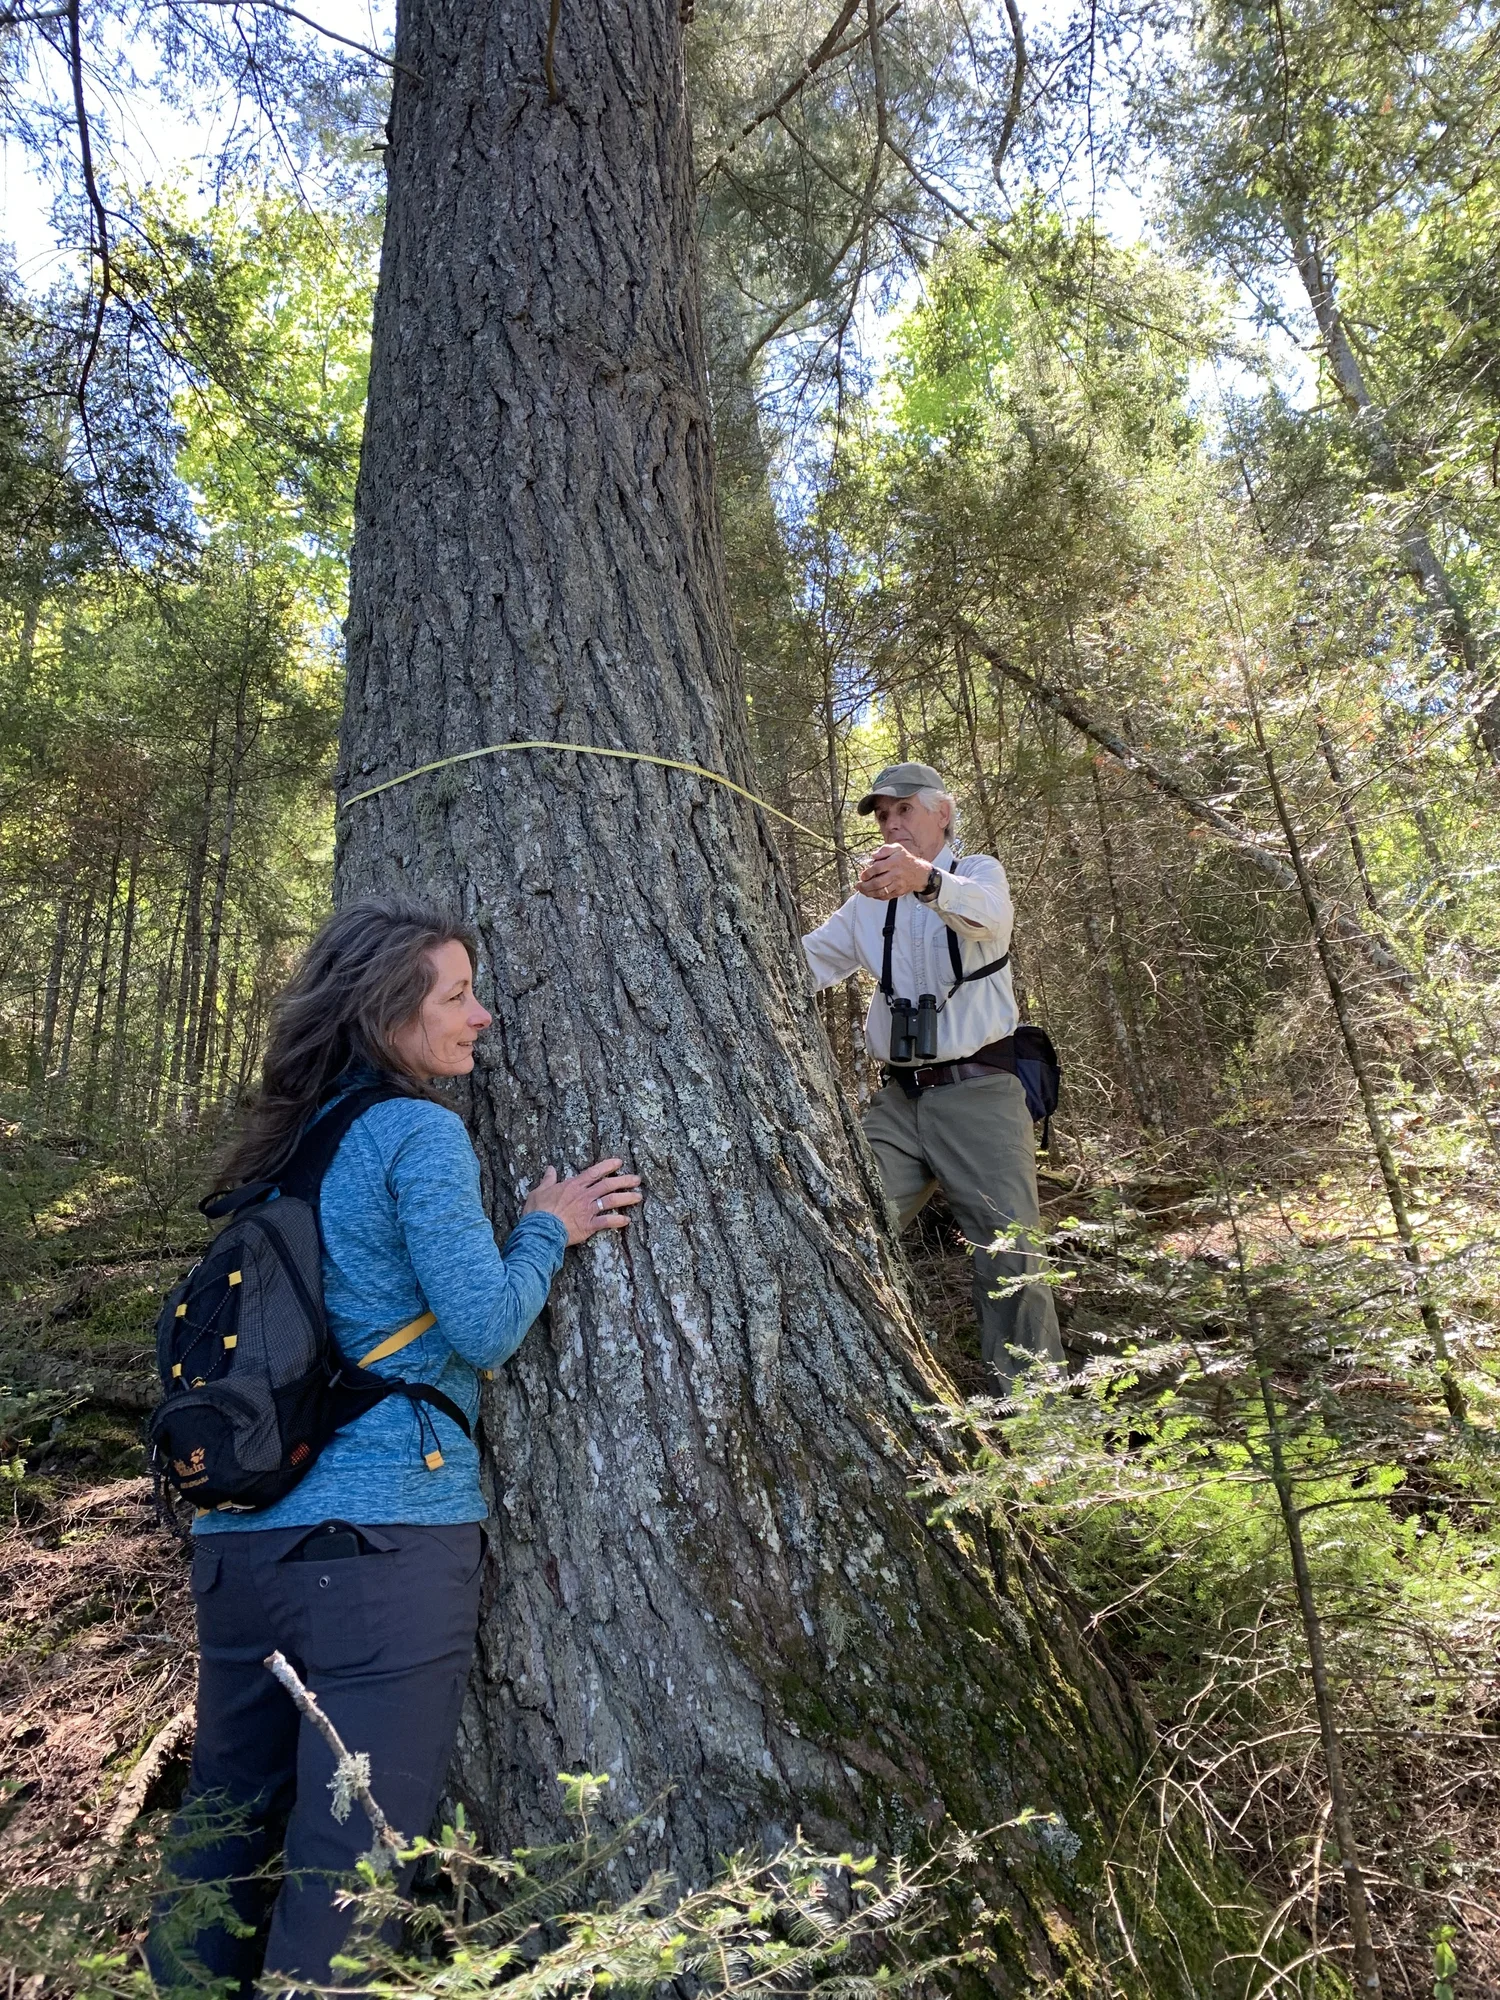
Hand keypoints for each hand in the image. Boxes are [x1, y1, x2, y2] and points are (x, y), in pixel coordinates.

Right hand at [523, 1158, 643, 1246]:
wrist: (540, 1229)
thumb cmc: (538, 1211)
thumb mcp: (539, 1191)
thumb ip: (548, 1179)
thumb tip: (550, 1169)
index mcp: (573, 1186)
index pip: (594, 1172)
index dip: (608, 1166)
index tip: (619, 1162)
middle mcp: (584, 1195)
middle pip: (608, 1185)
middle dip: (624, 1181)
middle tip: (637, 1180)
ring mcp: (588, 1210)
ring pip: (612, 1200)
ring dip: (627, 1198)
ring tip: (638, 1196)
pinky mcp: (589, 1225)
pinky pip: (607, 1222)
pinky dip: (618, 1221)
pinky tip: (627, 1220)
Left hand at [856, 843, 933, 899]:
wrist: (920, 873)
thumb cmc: (906, 860)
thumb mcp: (897, 849)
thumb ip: (884, 850)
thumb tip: (873, 855)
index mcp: (893, 863)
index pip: (877, 868)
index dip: (867, 873)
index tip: (862, 875)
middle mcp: (895, 874)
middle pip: (877, 882)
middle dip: (865, 886)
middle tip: (858, 885)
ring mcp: (897, 884)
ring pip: (881, 891)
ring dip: (869, 892)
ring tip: (862, 891)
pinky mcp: (898, 892)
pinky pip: (886, 897)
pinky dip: (877, 897)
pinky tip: (871, 894)